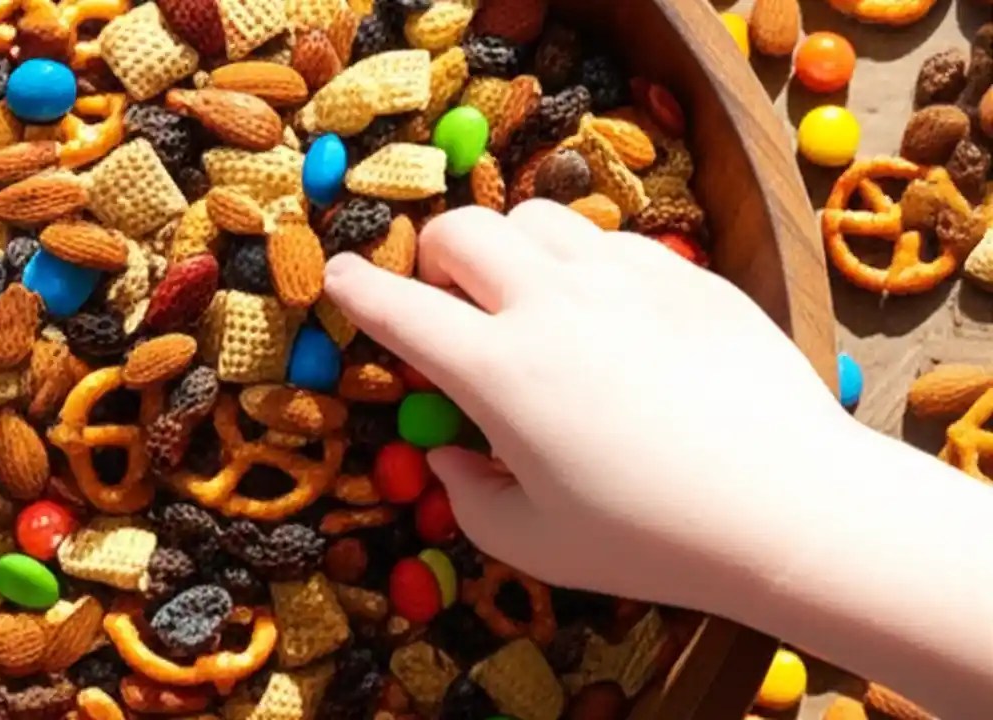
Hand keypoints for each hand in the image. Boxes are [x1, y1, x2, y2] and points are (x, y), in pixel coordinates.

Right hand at [324, 200, 852, 613]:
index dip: (356, 288)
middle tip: (448, 301)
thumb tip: (446, 450)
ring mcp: (622, 278)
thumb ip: (469, 495)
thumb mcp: (536, 542)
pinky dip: (581, 264)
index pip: (400, 307)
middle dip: (433, 258)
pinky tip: (606, 313)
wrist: (789, 507)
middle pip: (461, 232)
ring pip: (534, 219)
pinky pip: (607, 240)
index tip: (339, 278)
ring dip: (508, 248)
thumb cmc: (651, 539)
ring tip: (526, 296)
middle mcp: (551, 305)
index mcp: (499, 372)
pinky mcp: (683, 274)